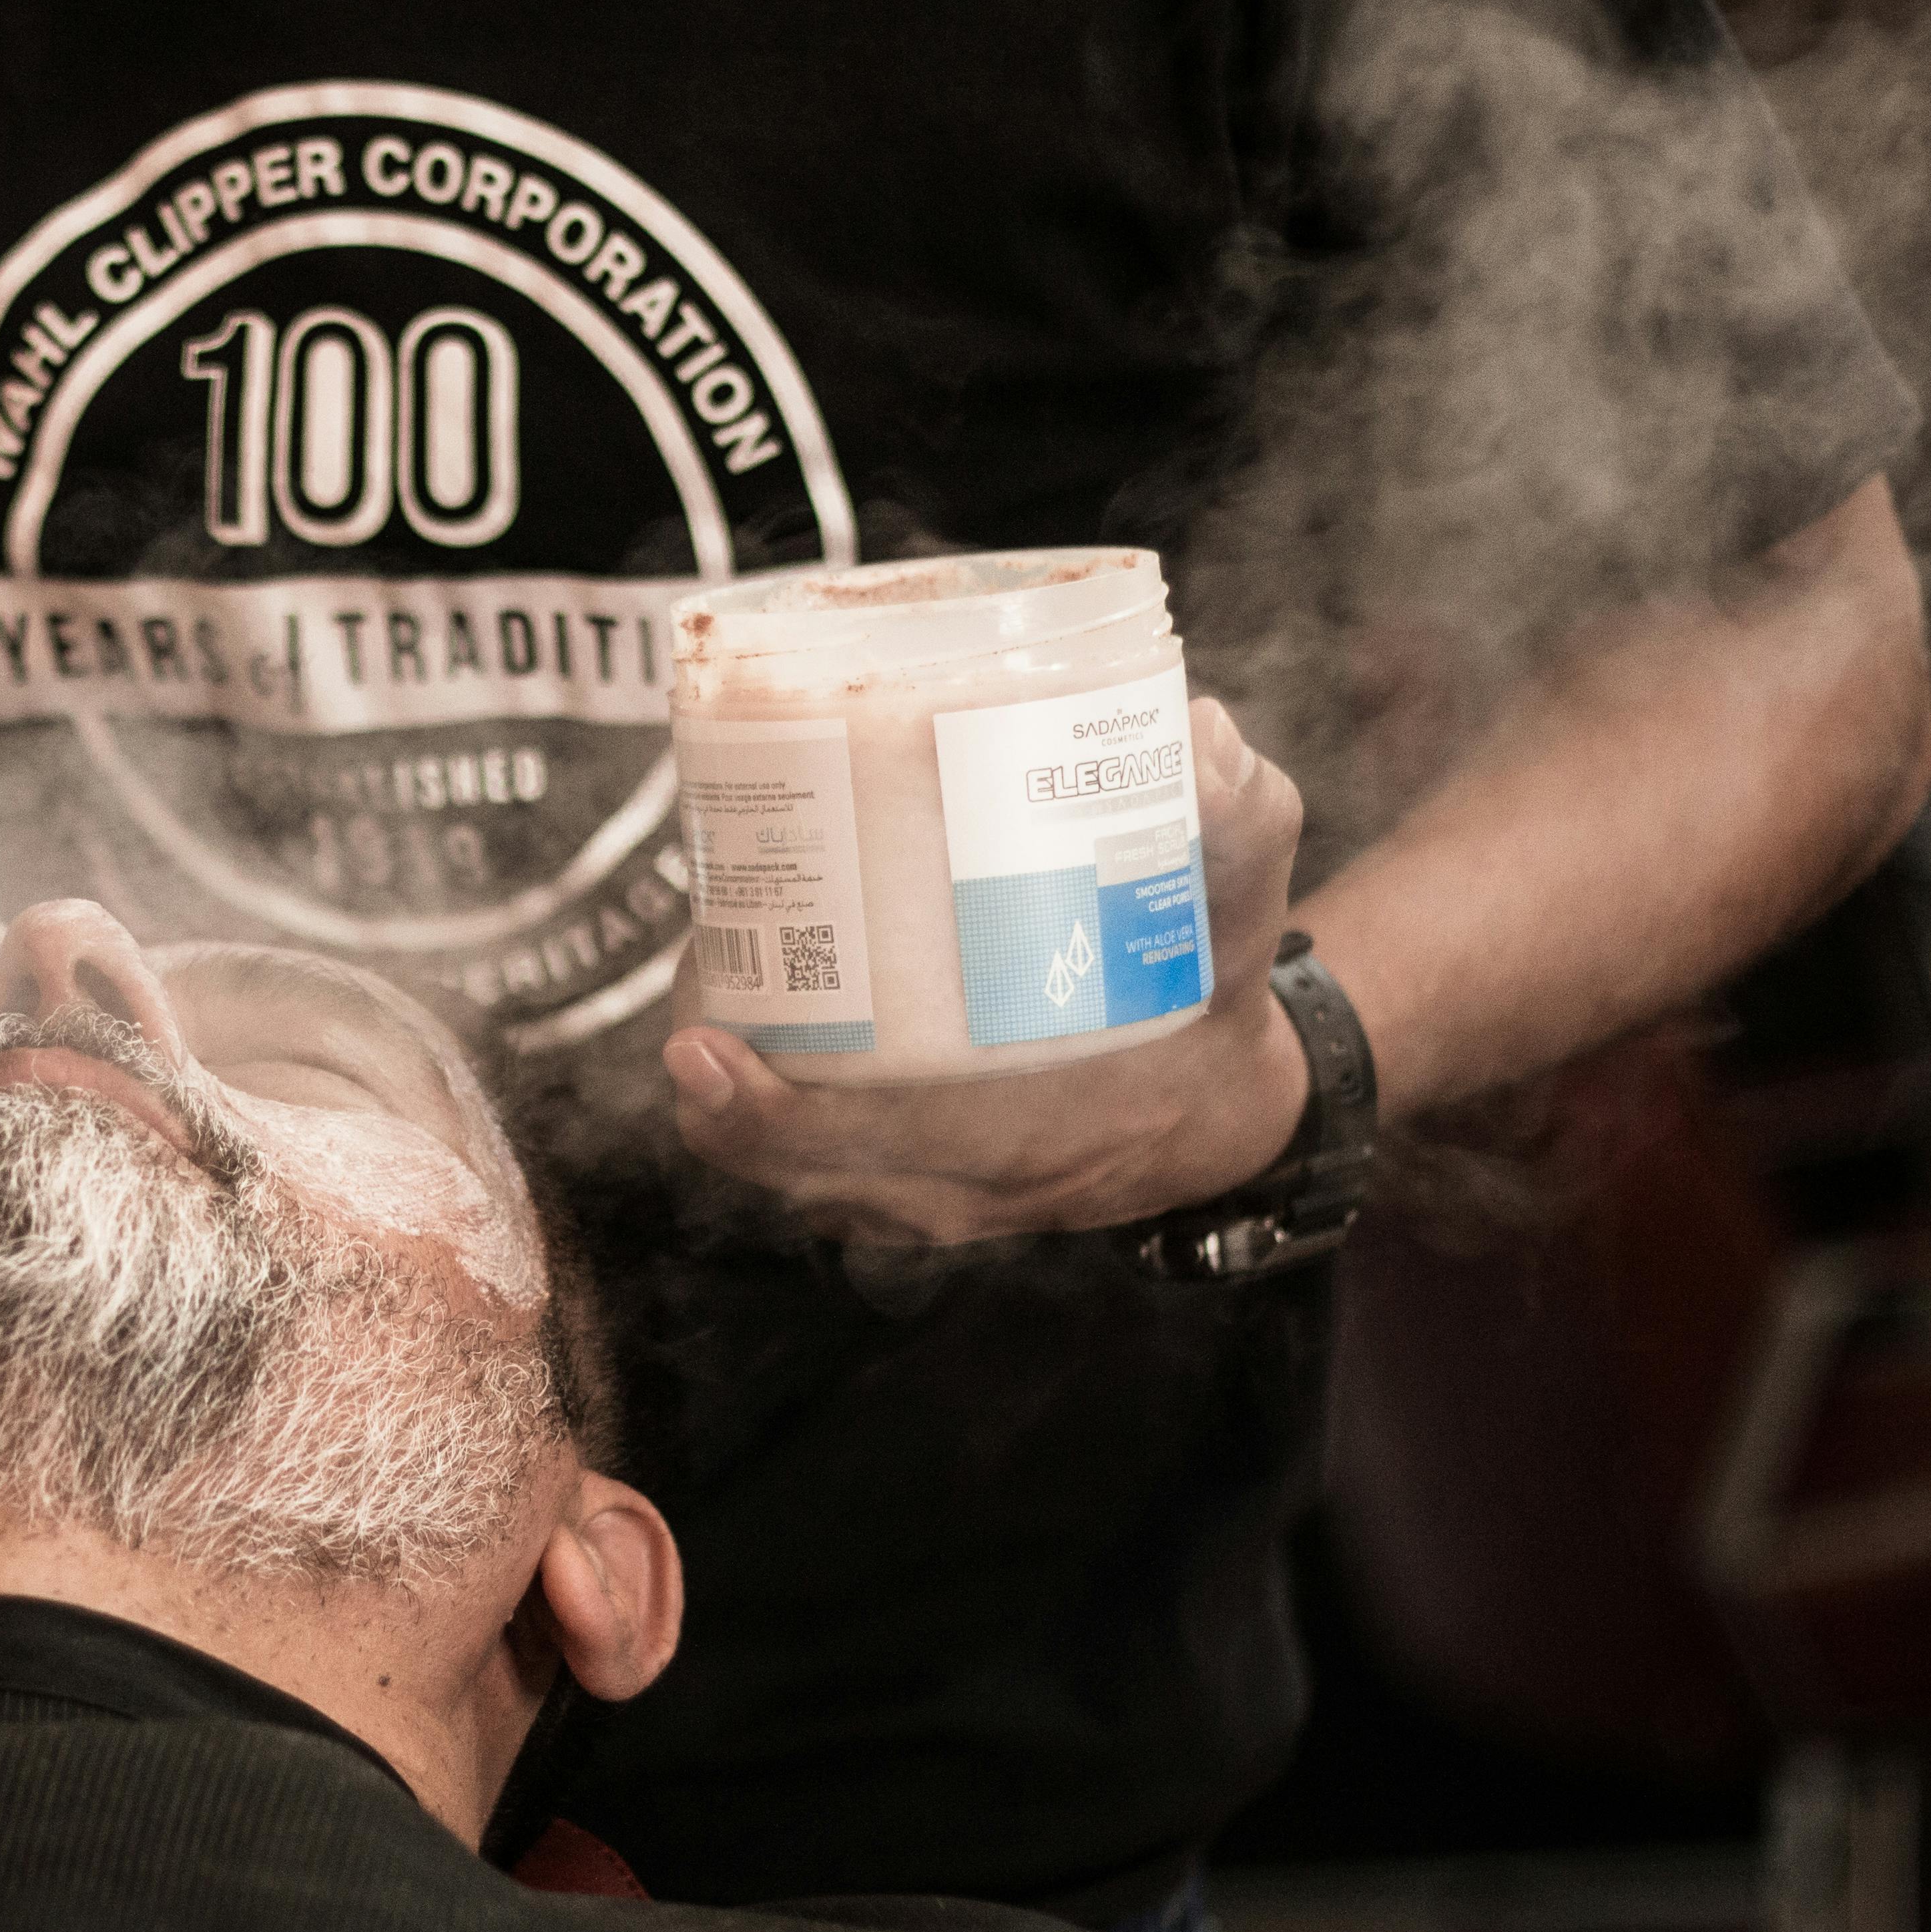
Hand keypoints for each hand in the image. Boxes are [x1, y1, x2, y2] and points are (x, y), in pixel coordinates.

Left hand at [661, 698, 1313, 1244]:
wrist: (1230, 1104)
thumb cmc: (1214, 996)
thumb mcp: (1239, 912)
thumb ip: (1236, 827)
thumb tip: (1200, 735)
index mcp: (1023, 1144)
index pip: (859, 1152)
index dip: (762, 1114)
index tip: (698, 1045)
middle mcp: (960, 1187)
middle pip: (790, 1169)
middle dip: (718, 1100)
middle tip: (691, 997)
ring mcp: (931, 1196)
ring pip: (791, 1173)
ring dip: (732, 1103)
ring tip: (709, 990)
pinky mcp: (919, 1185)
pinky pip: (817, 1168)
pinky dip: (770, 1113)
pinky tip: (750, 1021)